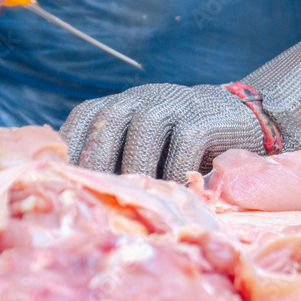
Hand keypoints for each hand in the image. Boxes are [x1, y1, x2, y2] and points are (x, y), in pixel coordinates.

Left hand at [60, 83, 267, 181]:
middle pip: (108, 124)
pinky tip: (176, 193)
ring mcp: (173, 104)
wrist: (238, 120)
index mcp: (119, 105)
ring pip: (144, 131)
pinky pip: (185, 142)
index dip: (69, 148)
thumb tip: (73, 194)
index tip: (61, 181)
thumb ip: (112, 160)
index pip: (83, 119)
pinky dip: (178, 170)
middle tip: (95, 200)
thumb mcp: (141, 146)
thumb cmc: (177, 147)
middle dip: (97, 164)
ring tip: (136, 200)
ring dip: (138, 168)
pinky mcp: (204, 117)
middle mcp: (141, 99)